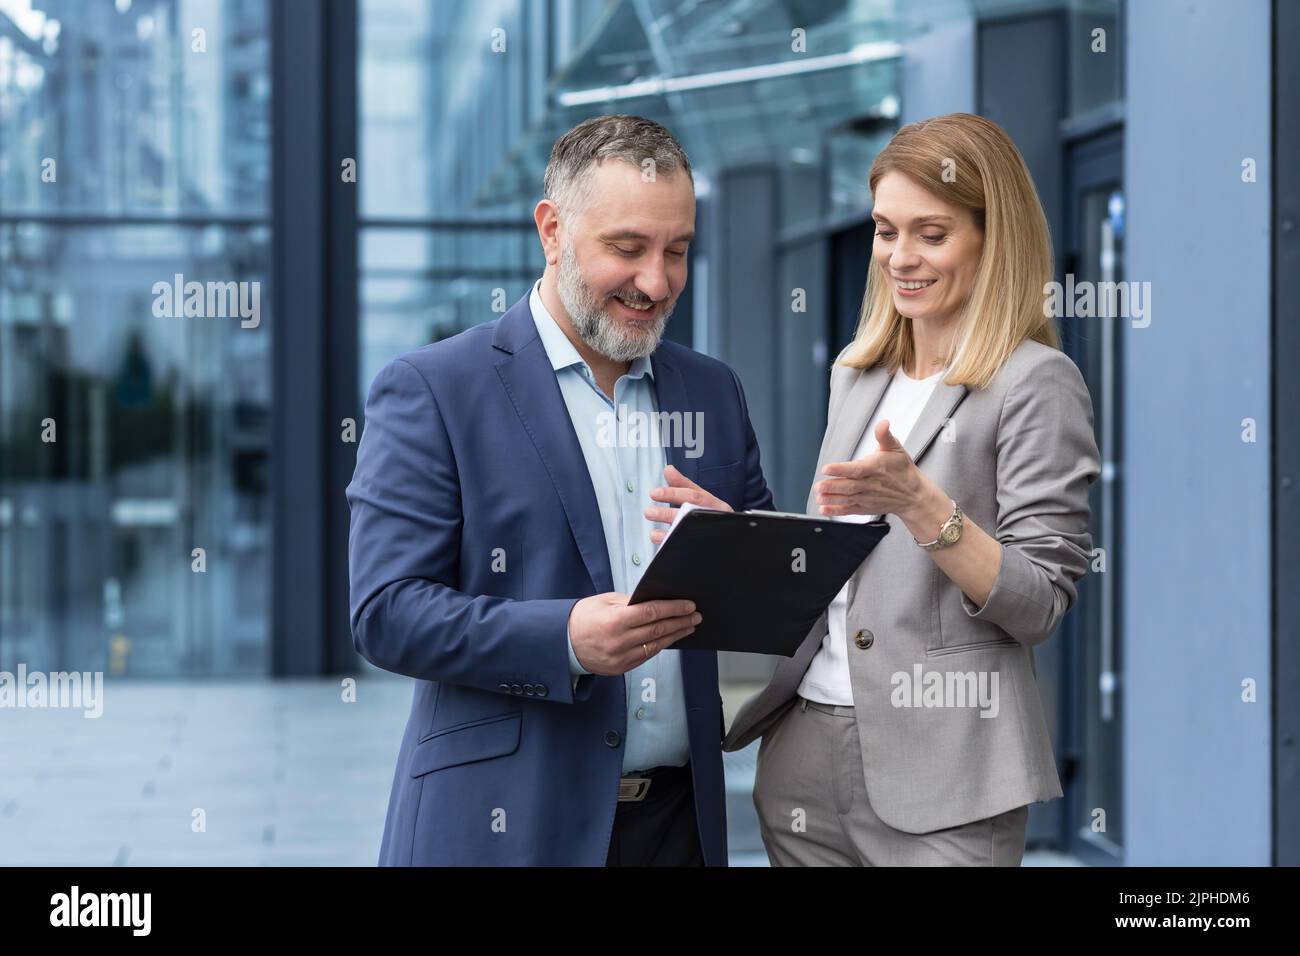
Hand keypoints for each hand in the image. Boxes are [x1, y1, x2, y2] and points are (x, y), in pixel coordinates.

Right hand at [568, 593, 701, 675]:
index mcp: (615, 620)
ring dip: (675, 635)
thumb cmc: (583, 618)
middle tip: (696, 616)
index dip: (674, 608)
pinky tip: (670, 638)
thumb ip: (631, 601)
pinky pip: (647, 656)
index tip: (688, 605)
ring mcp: (621, 657)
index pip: (652, 612)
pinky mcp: (621, 667)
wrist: (563, 643)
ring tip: (689, 627)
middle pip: (658, 629)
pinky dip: (661, 646)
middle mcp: (620, 640)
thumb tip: (655, 600)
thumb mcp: (605, 601)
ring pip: (656, 645)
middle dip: (680, 621)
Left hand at [643, 464, 732, 545]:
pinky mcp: (702, 547)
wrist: (731, 535)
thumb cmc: (713, 512)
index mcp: (712, 503)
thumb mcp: (702, 496)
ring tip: (652, 533)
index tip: (654, 493)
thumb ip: (683, 484)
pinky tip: (659, 540)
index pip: (693, 496)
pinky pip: (686, 547)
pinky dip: (670, 543)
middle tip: (649, 512)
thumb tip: (668, 469)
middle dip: (667, 514)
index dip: (673, 494)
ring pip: (688, 533)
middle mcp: (711, 518)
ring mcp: (708, 533)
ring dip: (666, 533)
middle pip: (689, 515)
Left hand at [814, 419, 939, 520]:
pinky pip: (849, 510)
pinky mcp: (865, 507)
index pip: (856, 469)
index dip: (840, 469)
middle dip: (832, 487)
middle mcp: (870, 484)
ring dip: (832, 499)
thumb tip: (883, 424)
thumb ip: (885, 436)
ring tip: (819, 497)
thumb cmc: (902, 471)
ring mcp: (867, 497)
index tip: (827, 469)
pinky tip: (824, 509)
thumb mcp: (896, 449)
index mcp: (875, 468)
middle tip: (818, 486)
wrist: (913, 495)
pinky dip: (836, 511)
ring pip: (847, 499)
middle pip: (849, 486)